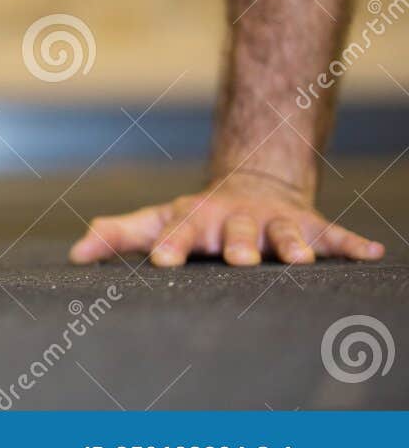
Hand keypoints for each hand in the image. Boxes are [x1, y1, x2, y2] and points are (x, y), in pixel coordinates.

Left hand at [69, 173, 386, 266]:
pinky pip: (335, 235)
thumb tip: (75, 254)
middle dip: (240, 244)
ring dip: (294, 244)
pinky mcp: (312, 226)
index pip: (180, 232)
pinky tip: (373, 253)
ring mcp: (275, 221)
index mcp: (198, 220)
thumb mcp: (159, 220)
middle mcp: (237, 219)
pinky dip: (353, 244)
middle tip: (240, 259)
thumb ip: (119, 236)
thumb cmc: (197, 216)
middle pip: (237, 232)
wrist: (251, 186)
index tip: (162, 261)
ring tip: (300, 257)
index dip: (171, 246)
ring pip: (286, 232)